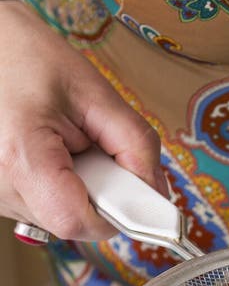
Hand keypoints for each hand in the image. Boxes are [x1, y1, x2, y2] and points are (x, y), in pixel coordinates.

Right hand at [0, 1, 166, 241]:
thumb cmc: (33, 62)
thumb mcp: (96, 94)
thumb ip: (136, 146)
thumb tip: (157, 194)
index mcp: (22, 158)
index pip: (78, 222)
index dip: (112, 214)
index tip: (128, 192)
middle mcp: (2, 187)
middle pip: (73, 223)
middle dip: (99, 196)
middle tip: (91, 152)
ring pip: (61, 219)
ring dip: (78, 191)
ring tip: (65, 148)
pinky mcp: (0, 199)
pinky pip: (45, 210)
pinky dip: (61, 189)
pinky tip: (52, 158)